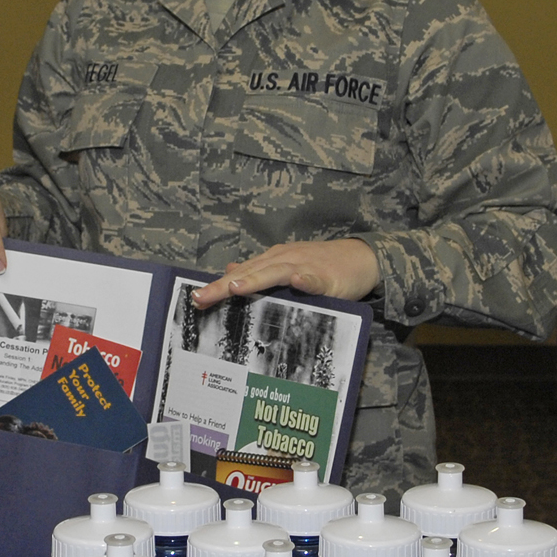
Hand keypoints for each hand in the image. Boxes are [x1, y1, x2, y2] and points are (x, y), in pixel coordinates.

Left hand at [192, 238, 379, 308]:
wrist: (360, 258)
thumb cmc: (321, 266)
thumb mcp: (285, 267)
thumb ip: (259, 272)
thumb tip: (231, 272)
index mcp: (272, 261)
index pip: (240, 275)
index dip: (218, 286)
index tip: (195, 298)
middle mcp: (284, 260)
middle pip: (250, 273)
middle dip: (225, 286)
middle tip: (202, 297)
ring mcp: (305, 266)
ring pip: (276, 273)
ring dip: (256, 280)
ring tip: (236, 288)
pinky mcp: (327, 277)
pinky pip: (314, 279)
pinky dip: (305, 281)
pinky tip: (296, 283)